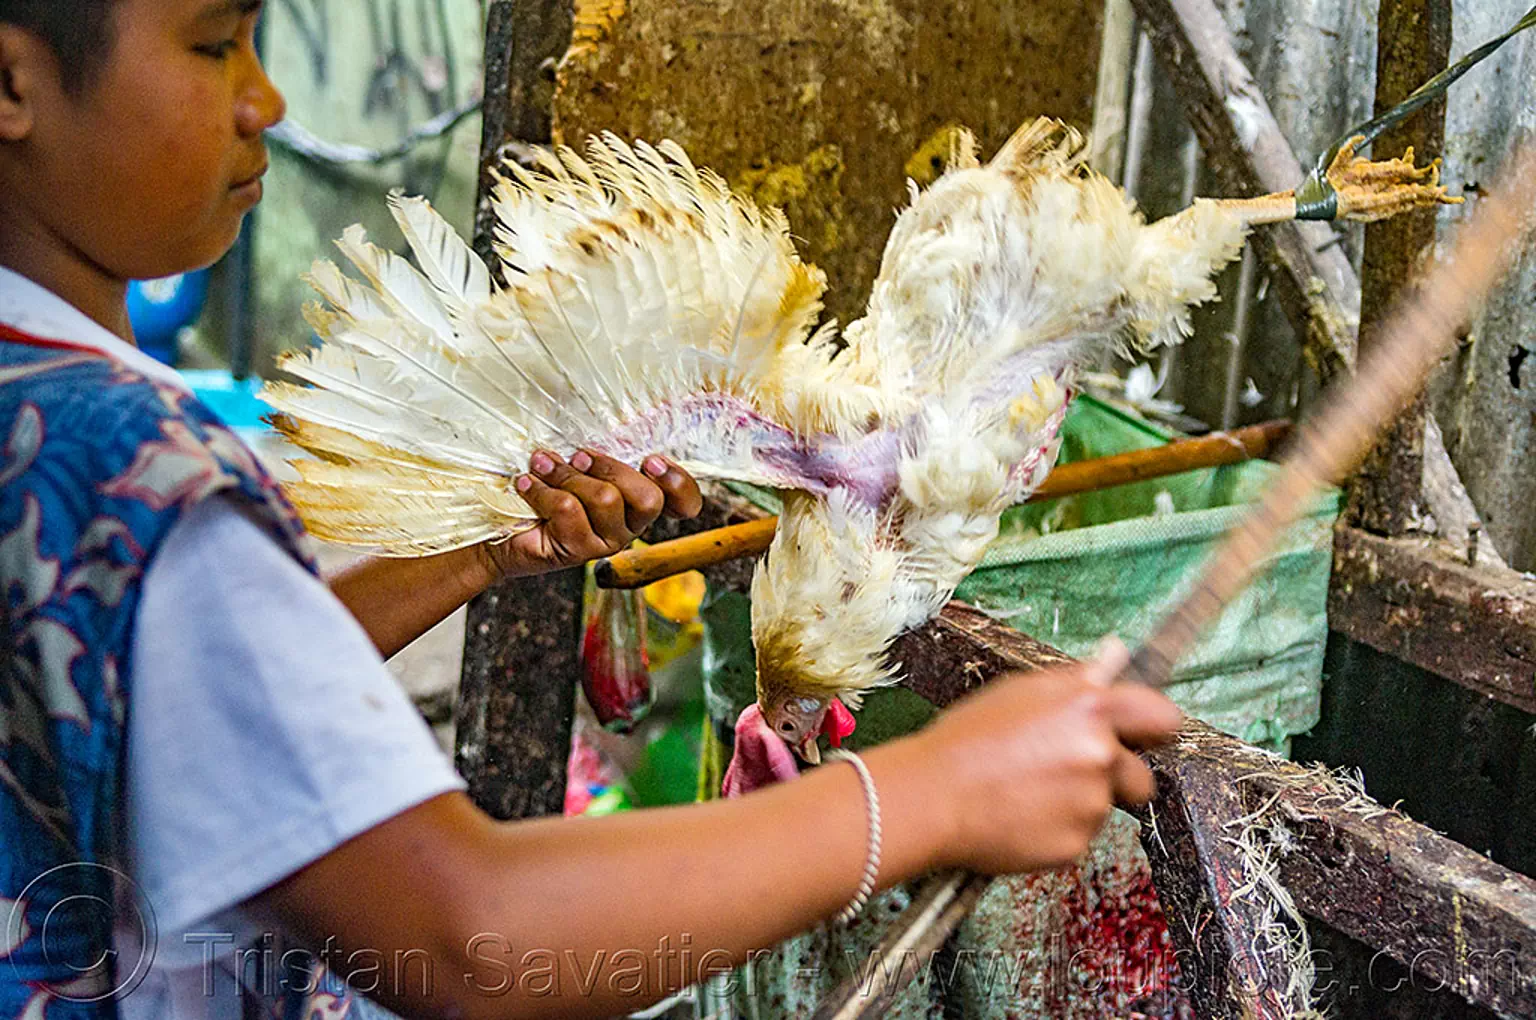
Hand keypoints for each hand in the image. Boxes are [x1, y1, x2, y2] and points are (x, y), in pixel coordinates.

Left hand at [483, 450, 703, 577]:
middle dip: (611, 468)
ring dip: (567, 474)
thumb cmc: (545, 484)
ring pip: (606, 499)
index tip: (651, 459)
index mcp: (639, 501)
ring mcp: (606, 542)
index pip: (684, 502)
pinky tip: (527, 484)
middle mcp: (630, 525)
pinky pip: (568, 509)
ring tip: (542, 465)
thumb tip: (604, 426)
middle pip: (648, 497)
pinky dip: (542, 489)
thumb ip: (600, 453)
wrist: (502, 525)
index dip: (678, 483)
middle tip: (579, 457)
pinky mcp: (577, 552)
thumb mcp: (578, 463)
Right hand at [909, 641, 1182, 874]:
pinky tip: (1020, 814)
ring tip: (1026, 791)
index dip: (1153, 728)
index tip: (1143, 736)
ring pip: (1103, 806)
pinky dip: (1056, 829)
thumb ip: (1076, 680)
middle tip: (1066, 772)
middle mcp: (1099, 755)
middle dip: (1116, 777)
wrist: (931, 796)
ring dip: (1078, 802)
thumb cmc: (967, 739)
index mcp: (1089, 709)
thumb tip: (1115, 655)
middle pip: (1142, 775)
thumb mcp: (1019, 691)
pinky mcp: (1075, 844)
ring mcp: (1090, 804)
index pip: (1162, 717)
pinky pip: (1079, 836)